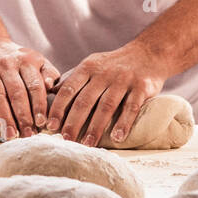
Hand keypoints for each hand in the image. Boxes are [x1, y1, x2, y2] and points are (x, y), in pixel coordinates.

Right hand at [0, 40, 60, 140]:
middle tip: (28, 135)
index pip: (34, 85)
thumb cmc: (19, 61)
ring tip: (11, 135)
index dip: (39, 105)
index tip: (42, 123)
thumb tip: (52, 88)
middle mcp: (7, 64)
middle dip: (23, 116)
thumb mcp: (37, 61)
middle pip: (17, 93)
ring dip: (4, 117)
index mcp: (27, 61)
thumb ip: (49, 74)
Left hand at [47, 45, 165, 146]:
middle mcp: (104, 73)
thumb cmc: (113, 65)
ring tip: (88, 145)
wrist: (147, 53)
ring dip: (96, 127)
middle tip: (66, 140)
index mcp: (88, 68)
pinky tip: (117, 138)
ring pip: (106, 106)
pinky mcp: (142, 87)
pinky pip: (131, 107)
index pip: (68, 89)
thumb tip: (49, 92)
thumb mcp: (91, 65)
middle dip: (74, 122)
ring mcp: (123, 80)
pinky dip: (124, 123)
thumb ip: (72, 79)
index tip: (50, 126)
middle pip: (85, 100)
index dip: (58, 108)